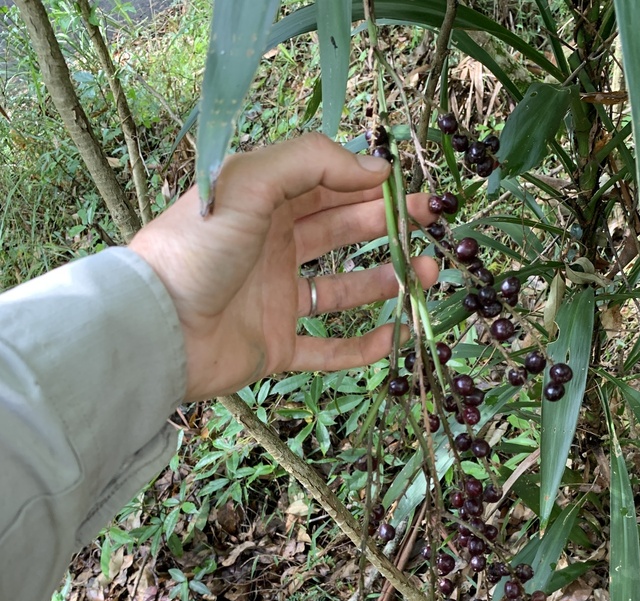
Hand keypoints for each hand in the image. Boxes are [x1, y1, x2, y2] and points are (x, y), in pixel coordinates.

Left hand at [128, 134, 439, 401]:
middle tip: (430, 223)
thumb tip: (374, 166)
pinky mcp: (276, 348)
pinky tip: (395, 335)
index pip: (325, 186)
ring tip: (427, 274)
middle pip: (340, 232)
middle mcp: (272, 250)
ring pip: (342, 289)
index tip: (408, 187)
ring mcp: (275, 301)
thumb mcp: (249, 182)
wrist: (157, 327)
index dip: (366, 182)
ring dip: (386, 281)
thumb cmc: (196, 248)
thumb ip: (310, 161)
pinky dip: (362, 346)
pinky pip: (328, 349)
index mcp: (262, 206)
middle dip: (387, 224)